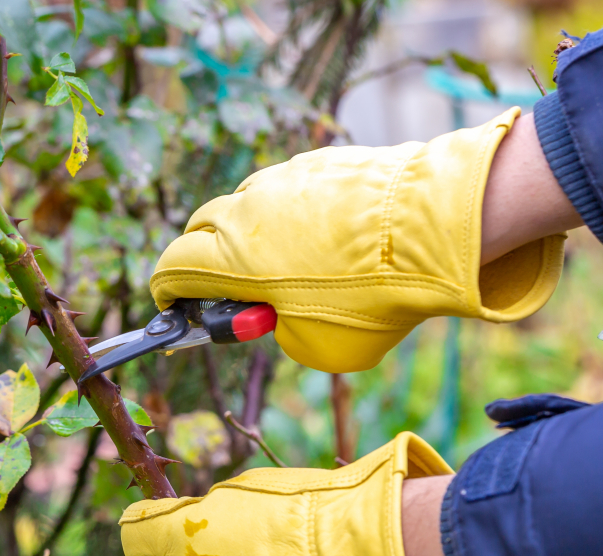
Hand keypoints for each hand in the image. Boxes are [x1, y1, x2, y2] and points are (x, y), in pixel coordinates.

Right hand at [150, 109, 569, 372]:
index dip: (168, 291)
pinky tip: (332, 237)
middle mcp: (247, 209)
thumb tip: (282, 314)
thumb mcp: (318, 347)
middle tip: (231, 286)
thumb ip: (282, 332)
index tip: (175, 304)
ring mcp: (285, 179)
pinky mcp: (322, 162)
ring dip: (253, 232)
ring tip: (291, 263)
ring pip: (248, 204)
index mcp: (232, 258)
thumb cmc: (373, 298)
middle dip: (204, 258)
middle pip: (202, 228)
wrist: (434, 229)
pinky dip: (296, 213)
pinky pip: (292, 188)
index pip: (172, 268)